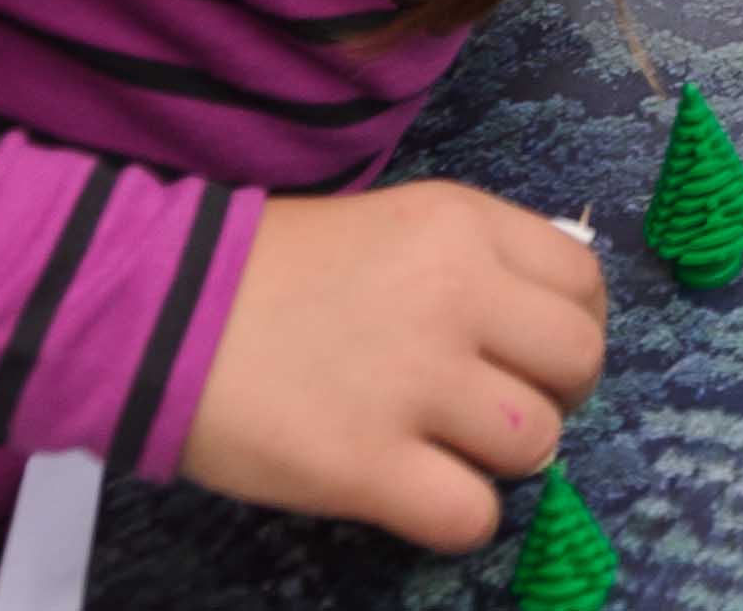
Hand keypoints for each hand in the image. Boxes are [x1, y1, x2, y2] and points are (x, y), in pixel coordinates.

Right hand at [180, 184, 604, 550]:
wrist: (158, 314)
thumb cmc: (272, 271)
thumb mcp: (394, 225)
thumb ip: (474, 262)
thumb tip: (547, 319)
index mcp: (462, 226)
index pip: (583, 282)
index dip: (571, 327)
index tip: (534, 352)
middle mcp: (456, 297)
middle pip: (577, 365)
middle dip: (553, 395)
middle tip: (497, 408)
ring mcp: (415, 384)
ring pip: (536, 443)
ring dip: (501, 459)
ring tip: (447, 449)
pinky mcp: (368, 466)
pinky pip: (471, 515)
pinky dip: (457, 517)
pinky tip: (416, 494)